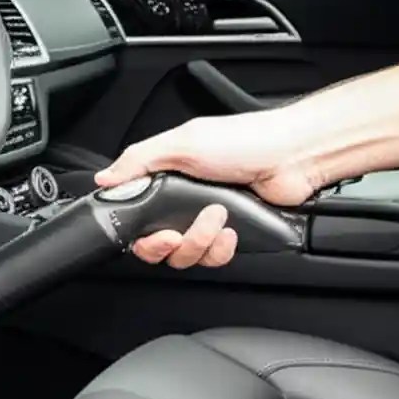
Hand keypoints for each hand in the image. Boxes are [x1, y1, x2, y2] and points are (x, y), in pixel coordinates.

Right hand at [96, 111, 319, 267]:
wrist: (293, 156)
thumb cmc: (244, 140)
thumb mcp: (182, 142)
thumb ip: (139, 160)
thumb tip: (105, 178)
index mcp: (167, 178)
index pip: (136, 216)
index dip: (138, 233)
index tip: (149, 233)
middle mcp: (184, 202)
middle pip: (158, 246)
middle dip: (168, 245)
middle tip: (177, 233)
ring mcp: (207, 221)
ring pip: (186, 256)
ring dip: (199, 242)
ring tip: (216, 218)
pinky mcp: (231, 235)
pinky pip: (214, 258)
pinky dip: (221, 249)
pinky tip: (230, 232)